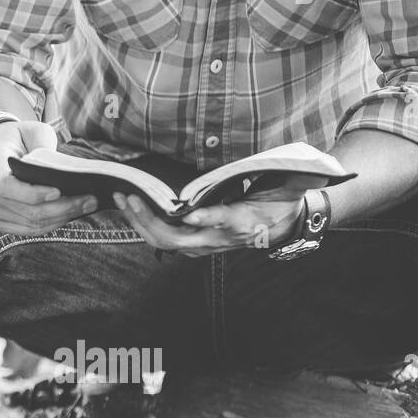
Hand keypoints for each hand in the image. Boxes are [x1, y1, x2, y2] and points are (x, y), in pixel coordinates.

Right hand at [0, 120, 97, 234]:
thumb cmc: (19, 139)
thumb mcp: (32, 130)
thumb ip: (44, 145)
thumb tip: (60, 171)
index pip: (5, 185)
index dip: (32, 193)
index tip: (58, 191)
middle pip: (25, 210)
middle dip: (62, 208)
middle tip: (90, 200)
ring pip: (30, 223)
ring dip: (61, 218)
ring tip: (86, 206)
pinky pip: (27, 230)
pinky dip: (51, 224)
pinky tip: (68, 214)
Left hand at [112, 177, 313, 256]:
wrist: (281, 228)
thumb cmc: (279, 204)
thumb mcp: (285, 190)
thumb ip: (286, 180)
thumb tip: (296, 173)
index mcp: (240, 223)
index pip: (222, 222)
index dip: (207, 220)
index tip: (190, 214)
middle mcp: (217, 239)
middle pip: (176, 238)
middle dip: (149, 220)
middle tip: (130, 197)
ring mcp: (202, 244)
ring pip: (163, 242)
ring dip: (139, 222)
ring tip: (121, 198)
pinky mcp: (193, 243)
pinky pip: (162, 239)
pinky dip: (143, 224)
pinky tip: (129, 207)